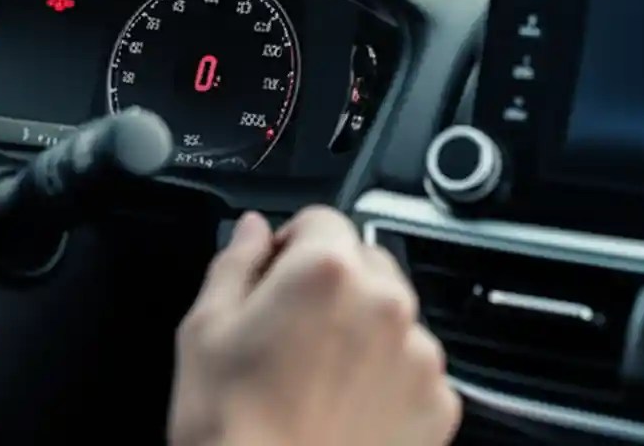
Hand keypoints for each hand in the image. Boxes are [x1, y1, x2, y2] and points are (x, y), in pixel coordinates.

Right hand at [169, 206, 460, 445]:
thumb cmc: (231, 427)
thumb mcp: (204, 329)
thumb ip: (235, 262)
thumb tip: (254, 231)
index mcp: (327, 271)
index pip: (319, 219)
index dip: (288, 245)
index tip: (272, 275)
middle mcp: (386, 303)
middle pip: (363, 262)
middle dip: (330, 283)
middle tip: (288, 331)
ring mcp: (419, 357)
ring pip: (391, 316)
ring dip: (361, 329)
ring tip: (314, 377)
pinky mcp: (439, 405)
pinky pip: (413, 370)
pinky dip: (386, 379)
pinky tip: (343, 406)